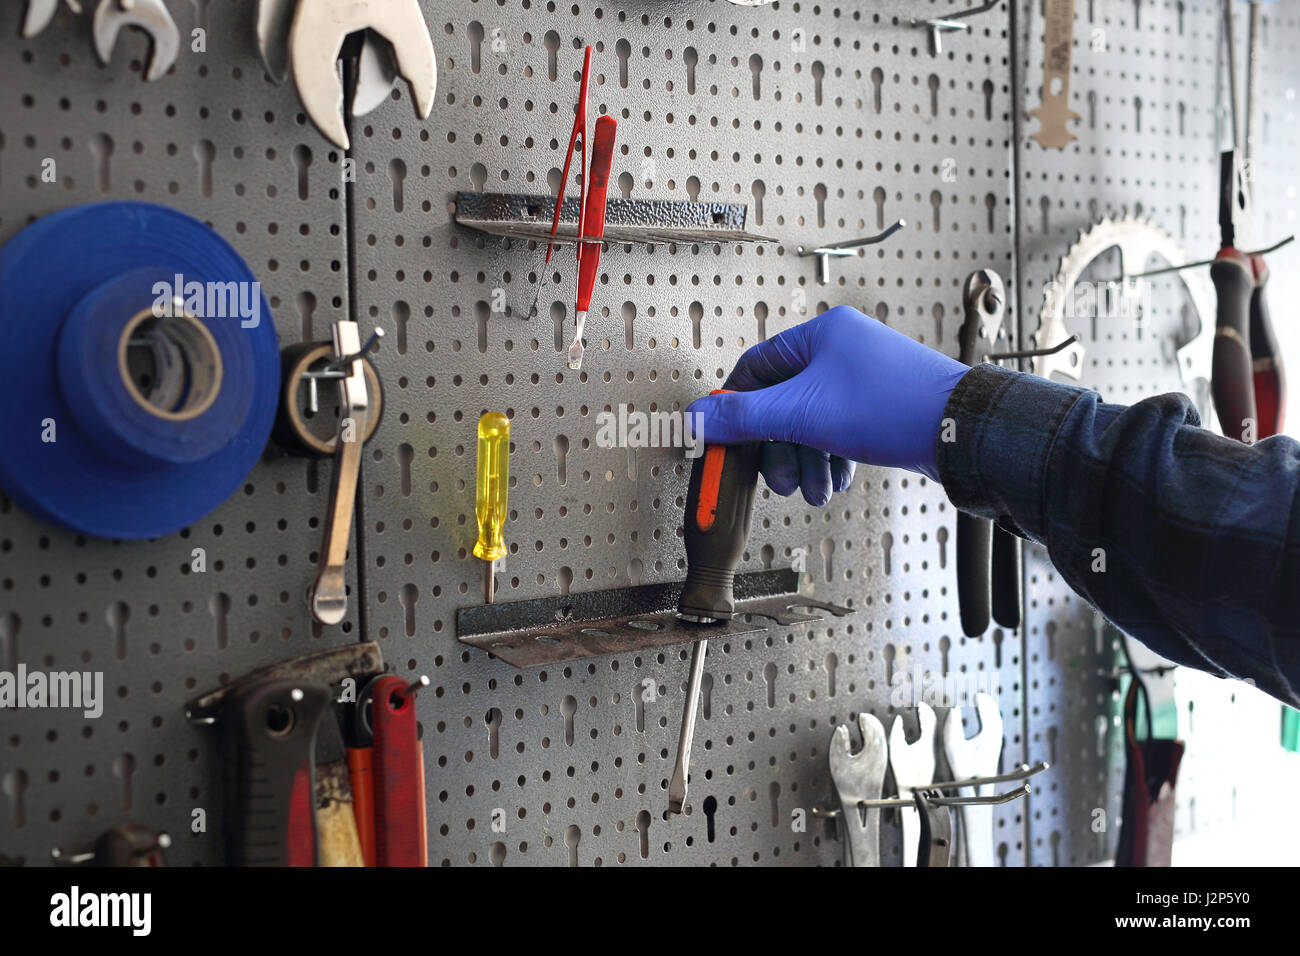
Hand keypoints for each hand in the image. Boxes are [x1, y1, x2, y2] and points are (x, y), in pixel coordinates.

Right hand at [687, 306, 969, 502]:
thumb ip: (743, 417)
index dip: (736, 408)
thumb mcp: (802, 415)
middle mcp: (841, 350)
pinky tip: (840, 478)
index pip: (754, 368)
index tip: (725, 439)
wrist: (961, 432)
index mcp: (820, 335)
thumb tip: (697, 416)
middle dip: (780, 448)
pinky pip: (838, 431)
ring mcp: (863, 378)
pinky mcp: (881, 405)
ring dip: (807, 461)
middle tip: (780, 479)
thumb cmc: (893, 408)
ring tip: (816, 489)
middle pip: (783, 402)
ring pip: (812, 423)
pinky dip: (833, 458)